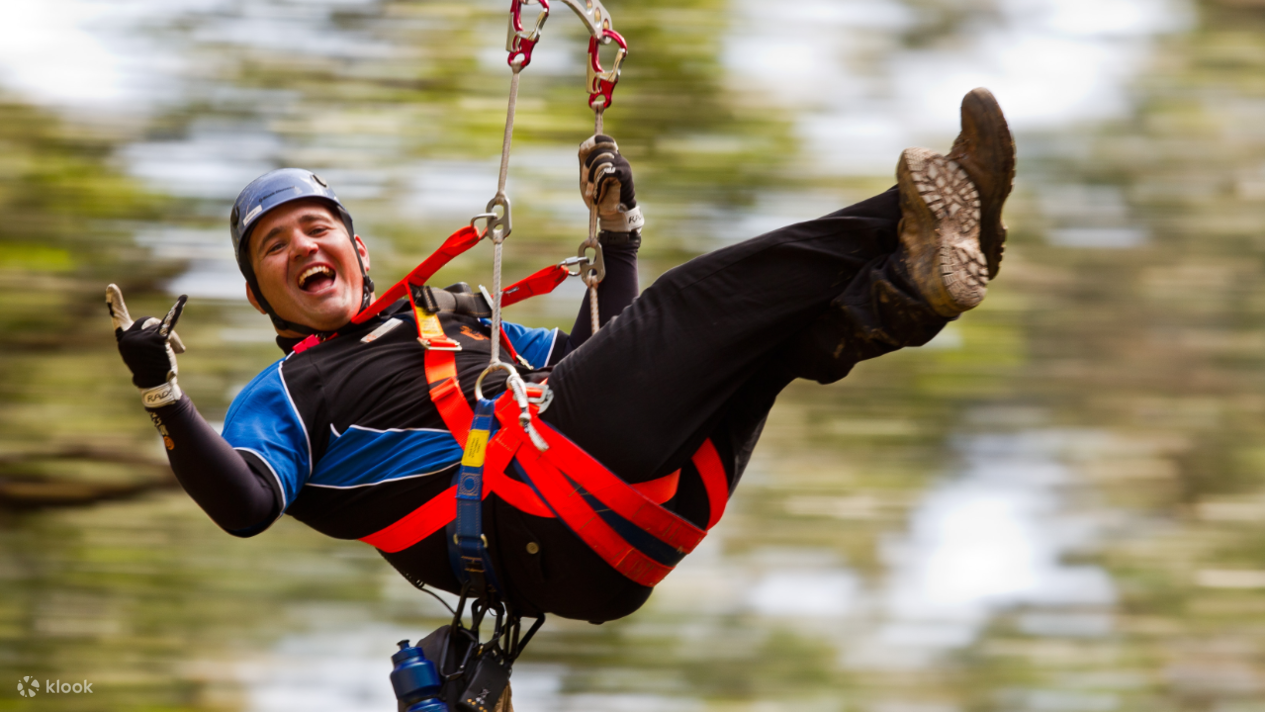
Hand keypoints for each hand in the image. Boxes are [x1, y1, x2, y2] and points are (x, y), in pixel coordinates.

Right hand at [108, 284, 187, 407]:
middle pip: (148, 320)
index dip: (115, 303)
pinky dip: (177, 311)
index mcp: (124, 338)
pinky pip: (169, 323)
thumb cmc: (150, 367)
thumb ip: (146, 335)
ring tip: (175, 352)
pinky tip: (183, 299)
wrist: (156, 384)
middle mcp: (130, 337)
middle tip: (168, 347)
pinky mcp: (157, 340)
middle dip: (160, 330)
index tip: (112, 286)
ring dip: (172, 338)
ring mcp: (143, 338)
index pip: (118, 317)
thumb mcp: (142, 349)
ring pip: (161, 326)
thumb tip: (166, 323)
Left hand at [578, 134, 643, 233]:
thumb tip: (582, 146)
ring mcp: (622, 165)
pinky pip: (605, 172)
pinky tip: (598, 196)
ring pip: (601, 162)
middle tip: (585, 182)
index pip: (604, 139)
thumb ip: (586, 162)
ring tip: (592, 193)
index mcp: (611, 158)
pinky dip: (598, 185)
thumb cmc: (600, 197)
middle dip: (587, 167)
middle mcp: (618, 159)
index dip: (592, 141)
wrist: (612, 214)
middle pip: (599, 150)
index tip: (582, 149)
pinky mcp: (624, 174)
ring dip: (592, 180)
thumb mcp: (589, 177)